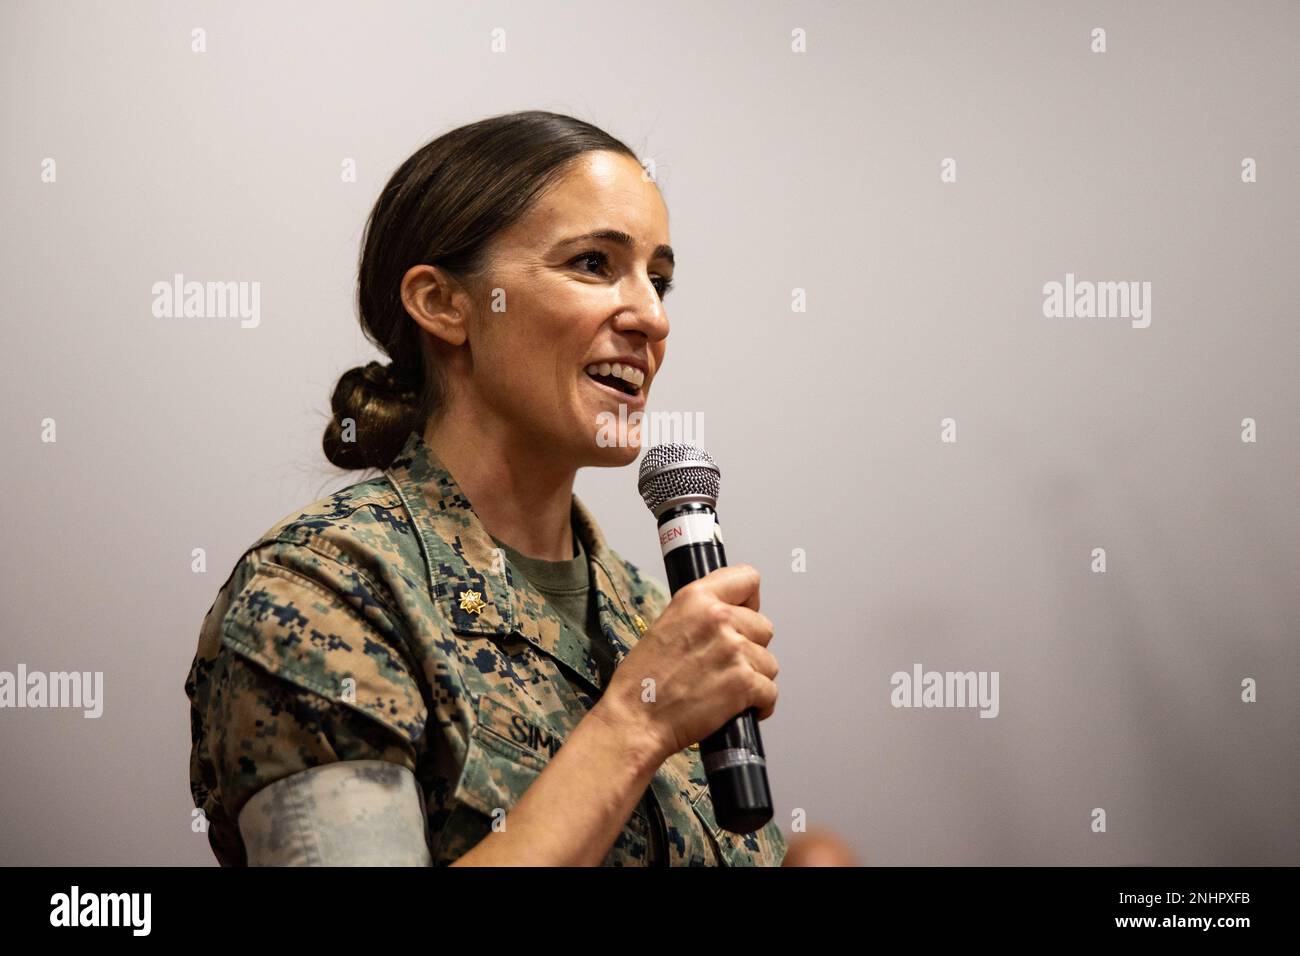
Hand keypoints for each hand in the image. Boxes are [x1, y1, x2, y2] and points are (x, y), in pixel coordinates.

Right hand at [597, 564, 777, 765]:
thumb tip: (730, 618)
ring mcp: (733, 650)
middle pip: (763, 626)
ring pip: (769, 662)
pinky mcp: (744, 683)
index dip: (749, 602)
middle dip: (751, 647)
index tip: (744, 615)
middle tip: (726, 665)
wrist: (636, 719)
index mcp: (696, 598)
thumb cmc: (642, 681)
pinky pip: (770, 691)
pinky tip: (737, 708)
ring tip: (725, 689)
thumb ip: (700, 615)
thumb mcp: (665, 625)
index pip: (747, 579)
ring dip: (754, 678)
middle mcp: (718, 618)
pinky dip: (759, 704)